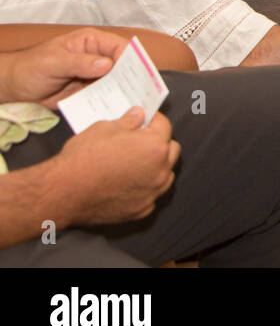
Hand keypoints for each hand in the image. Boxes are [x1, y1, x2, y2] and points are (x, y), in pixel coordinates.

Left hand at [1, 28, 125, 105]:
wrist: (14, 89)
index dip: (130, 58)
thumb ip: (79, 62)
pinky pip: (105, 95)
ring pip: (116, 81)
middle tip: (141, 90)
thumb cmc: (30, 68)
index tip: (137, 73)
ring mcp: (94, 75)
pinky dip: (111, 101)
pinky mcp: (89, 92)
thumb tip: (107, 65)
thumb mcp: (53, 63)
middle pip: (122, 64)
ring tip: (132, 102)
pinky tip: (116, 108)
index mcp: (91, 42)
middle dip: (131, 76)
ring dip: (123, 91)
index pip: (119, 46)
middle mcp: (97, 57)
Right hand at [52, 109, 179, 225]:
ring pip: (166, 174)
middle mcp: (159, 171)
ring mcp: (151, 193)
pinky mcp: (140, 210)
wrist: (62, 193)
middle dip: (159, 142)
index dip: (153, 120)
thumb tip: (139, 115)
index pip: (164, 126)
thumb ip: (128, 121)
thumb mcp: (104, 128)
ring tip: (137, 162)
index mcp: (154, 146)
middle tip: (141, 140)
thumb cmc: (82, 159)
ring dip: (157, 166)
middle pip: (171, 150)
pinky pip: (151, 195)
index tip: (145, 120)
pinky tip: (130, 184)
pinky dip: (145, 188)